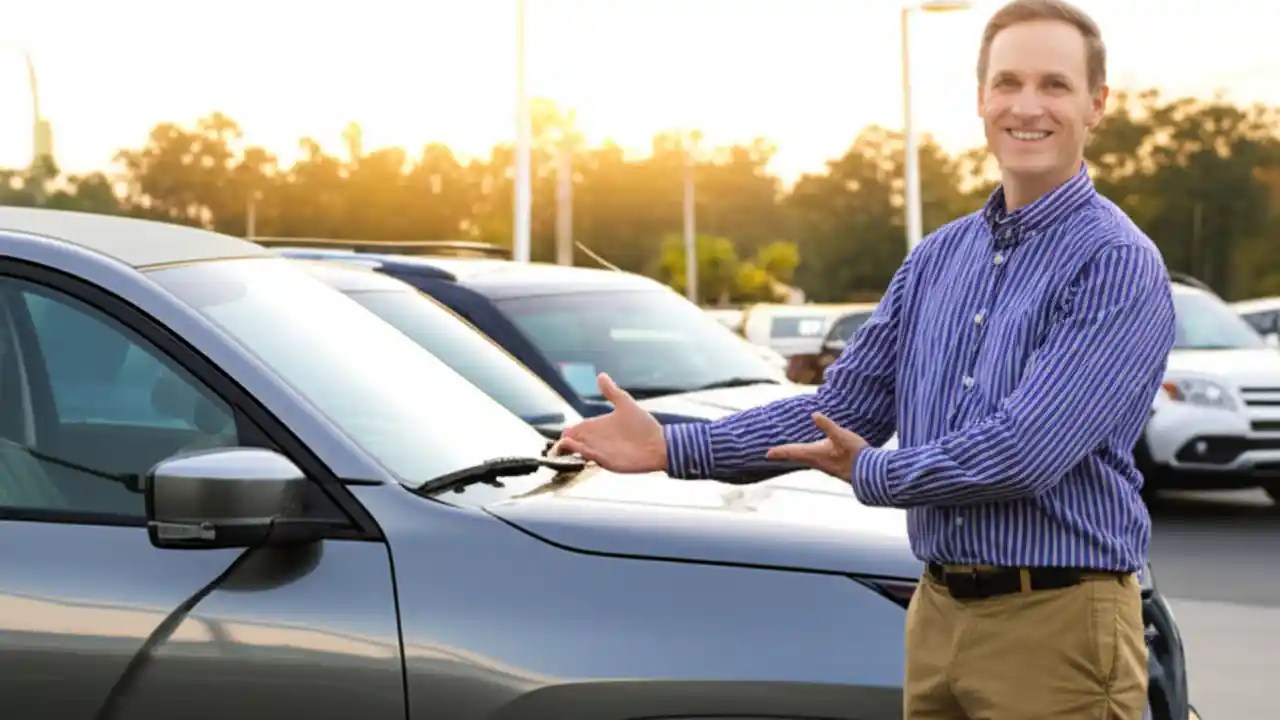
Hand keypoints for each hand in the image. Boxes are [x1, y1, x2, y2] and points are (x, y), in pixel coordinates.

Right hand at [550, 373, 666, 473]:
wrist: (659, 444)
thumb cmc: (644, 426)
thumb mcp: (626, 404)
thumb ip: (611, 392)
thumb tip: (600, 375)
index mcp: (600, 426)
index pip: (578, 429)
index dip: (570, 431)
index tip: (564, 432)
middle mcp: (598, 440)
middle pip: (576, 441)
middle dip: (566, 443)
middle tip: (559, 442)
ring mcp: (602, 451)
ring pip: (581, 450)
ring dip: (572, 448)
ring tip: (564, 444)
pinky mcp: (608, 462)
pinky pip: (592, 457)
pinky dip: (583, 453)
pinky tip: (577, 447)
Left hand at [765, 413, 867, 482]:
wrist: (869, 472)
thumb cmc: (856, 454)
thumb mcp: (842, 436)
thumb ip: (828, 426)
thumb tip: (815, 415)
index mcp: (815, 454)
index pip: (793, 452)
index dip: (780, 451)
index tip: (767, 453)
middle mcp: (817, 461)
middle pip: (796, 457)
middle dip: (784, 454)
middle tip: (772, 454)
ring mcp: (824, 464)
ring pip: (804, 459)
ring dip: (794, 456)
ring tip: (788, 453)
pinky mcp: (832, 465)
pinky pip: (813, 460)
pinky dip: (806, 457)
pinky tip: (811, 455)